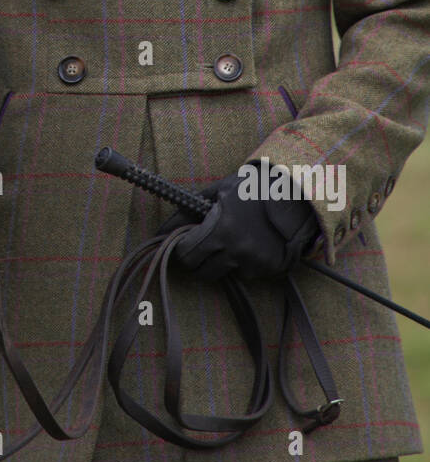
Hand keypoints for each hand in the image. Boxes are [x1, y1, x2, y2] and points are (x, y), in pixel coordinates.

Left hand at [156, 159, 320, 281]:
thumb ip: (189, 209)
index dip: (181, 249)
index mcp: (221, 228)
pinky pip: (246, 274)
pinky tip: (250, 245)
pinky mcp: (269, 270)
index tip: (182, 243)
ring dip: (220, 262)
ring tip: (229, 242)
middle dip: (197, 261)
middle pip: (202, 272)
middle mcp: (236, 250)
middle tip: (201, 247)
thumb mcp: (220, 190)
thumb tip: (162, 228)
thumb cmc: (255, 187)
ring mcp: (254, 262)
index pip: (187, 254)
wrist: (299, 194)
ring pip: (224, 274)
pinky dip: (243, 264)